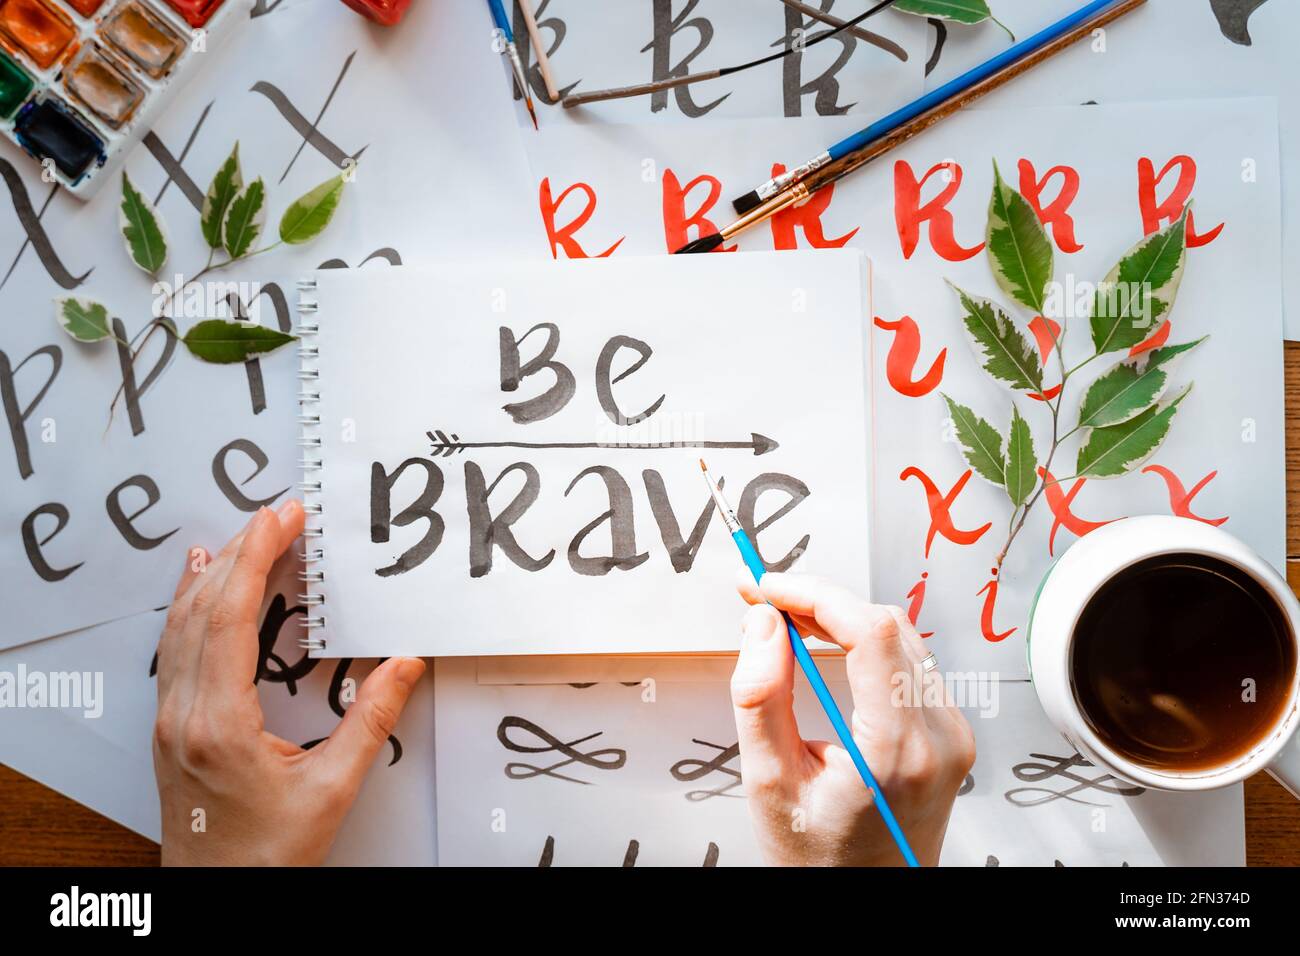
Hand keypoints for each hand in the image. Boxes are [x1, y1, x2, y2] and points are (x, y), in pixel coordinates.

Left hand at [153, 502, 426, 865]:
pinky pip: (172, 649)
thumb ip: (370, 721)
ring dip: (211, 574)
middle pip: (201, 609)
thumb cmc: (266, 855)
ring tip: (240, 535)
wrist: (218, 897)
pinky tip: (196, 587)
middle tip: (277, 513)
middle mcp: (183, 714)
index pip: (231, 615)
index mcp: (219, 723)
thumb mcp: (331, 788)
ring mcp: (169, 720)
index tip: (282, 518)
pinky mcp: (171, 727)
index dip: (255, 557)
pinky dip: (188, 607)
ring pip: (180, 625)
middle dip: (239, 551)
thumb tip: (405, 664)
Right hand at [731, 572, 974, 865]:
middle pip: (887, 624)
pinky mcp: (951, 735)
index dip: (813, 595)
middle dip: (821, 602)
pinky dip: (865, 644)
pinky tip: (827, 650)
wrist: (866, 905)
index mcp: (897, 750)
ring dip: (843, 618)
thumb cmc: (820, 862)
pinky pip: (911, 663)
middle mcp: (939, 737)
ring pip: (902, 636)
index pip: (869, 631)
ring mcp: (953, 735)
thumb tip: (763, 624)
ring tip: (790, 625)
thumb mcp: (770, 782)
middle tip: (767, 604)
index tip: (767, 589)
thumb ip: (761, 696)